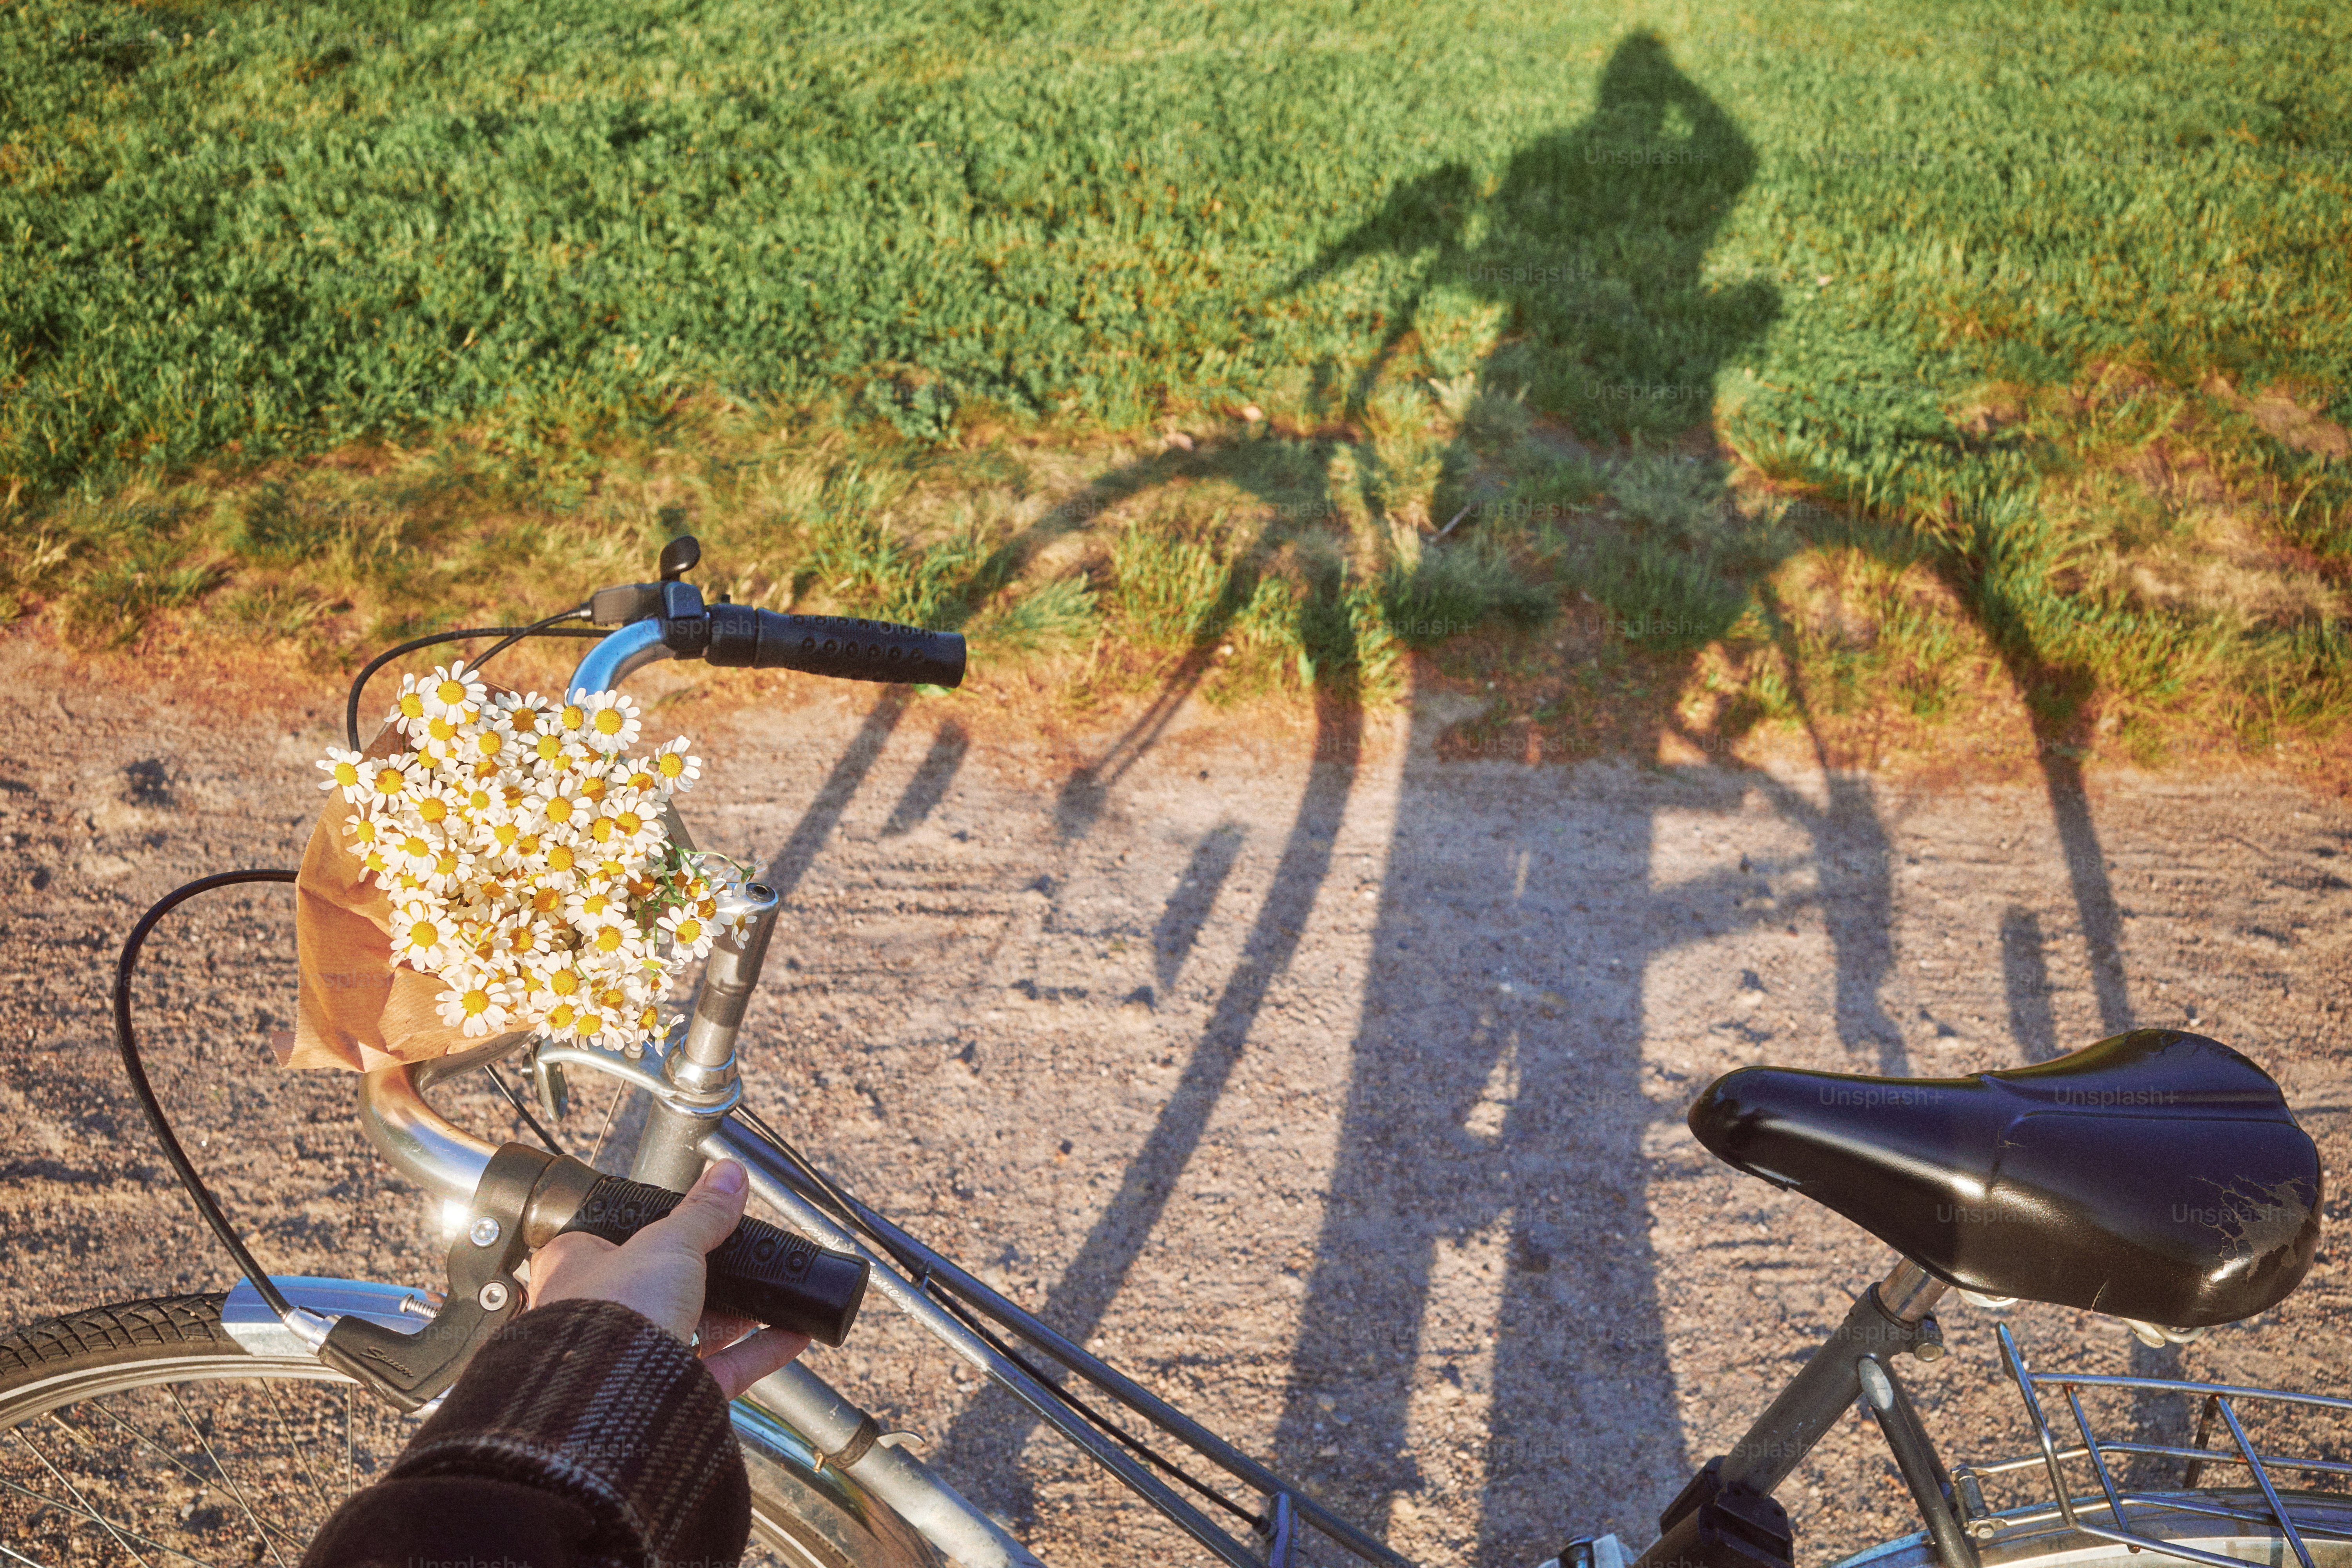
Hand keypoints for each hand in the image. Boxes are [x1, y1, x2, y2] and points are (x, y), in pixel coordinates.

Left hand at [528, 1159, 810, 1398]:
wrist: (613, 1397)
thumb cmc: (609, 1315)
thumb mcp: (667, 1243)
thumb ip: (703, 1213)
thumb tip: (728, 1177)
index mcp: (577, 1269)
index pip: (612, 1241)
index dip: (652, 1230)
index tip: (694, 1222)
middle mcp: (600, 1316)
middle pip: (662, 1287)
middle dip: (709, 1276)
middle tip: (744, 1258)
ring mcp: (635, 1358)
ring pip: (694, 1329)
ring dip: (739, 1314)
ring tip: (775, 1293)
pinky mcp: (669, 1392)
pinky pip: (724, 1367)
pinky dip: (761, 1350)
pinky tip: (792, 1332)